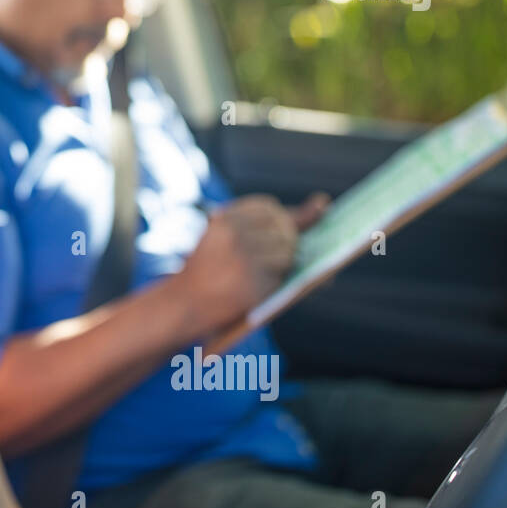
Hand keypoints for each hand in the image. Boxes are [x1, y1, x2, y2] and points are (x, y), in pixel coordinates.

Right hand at [176, 192, 328, 337]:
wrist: (182, 305)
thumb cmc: (211, 267)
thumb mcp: (230, 236)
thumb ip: (275, 220)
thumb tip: (324, 202)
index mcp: (224, 220)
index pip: (269, 208)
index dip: (275, 221)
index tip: (268, 232)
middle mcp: (234, 236)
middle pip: (284, 230)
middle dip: (284, 243)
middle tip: (266, 257)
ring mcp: (246, 261)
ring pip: (288, 252)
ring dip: (282, 263)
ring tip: (257, 271)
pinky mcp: (255, 285)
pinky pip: (282, 275)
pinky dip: (275, 281)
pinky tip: (255, 285)